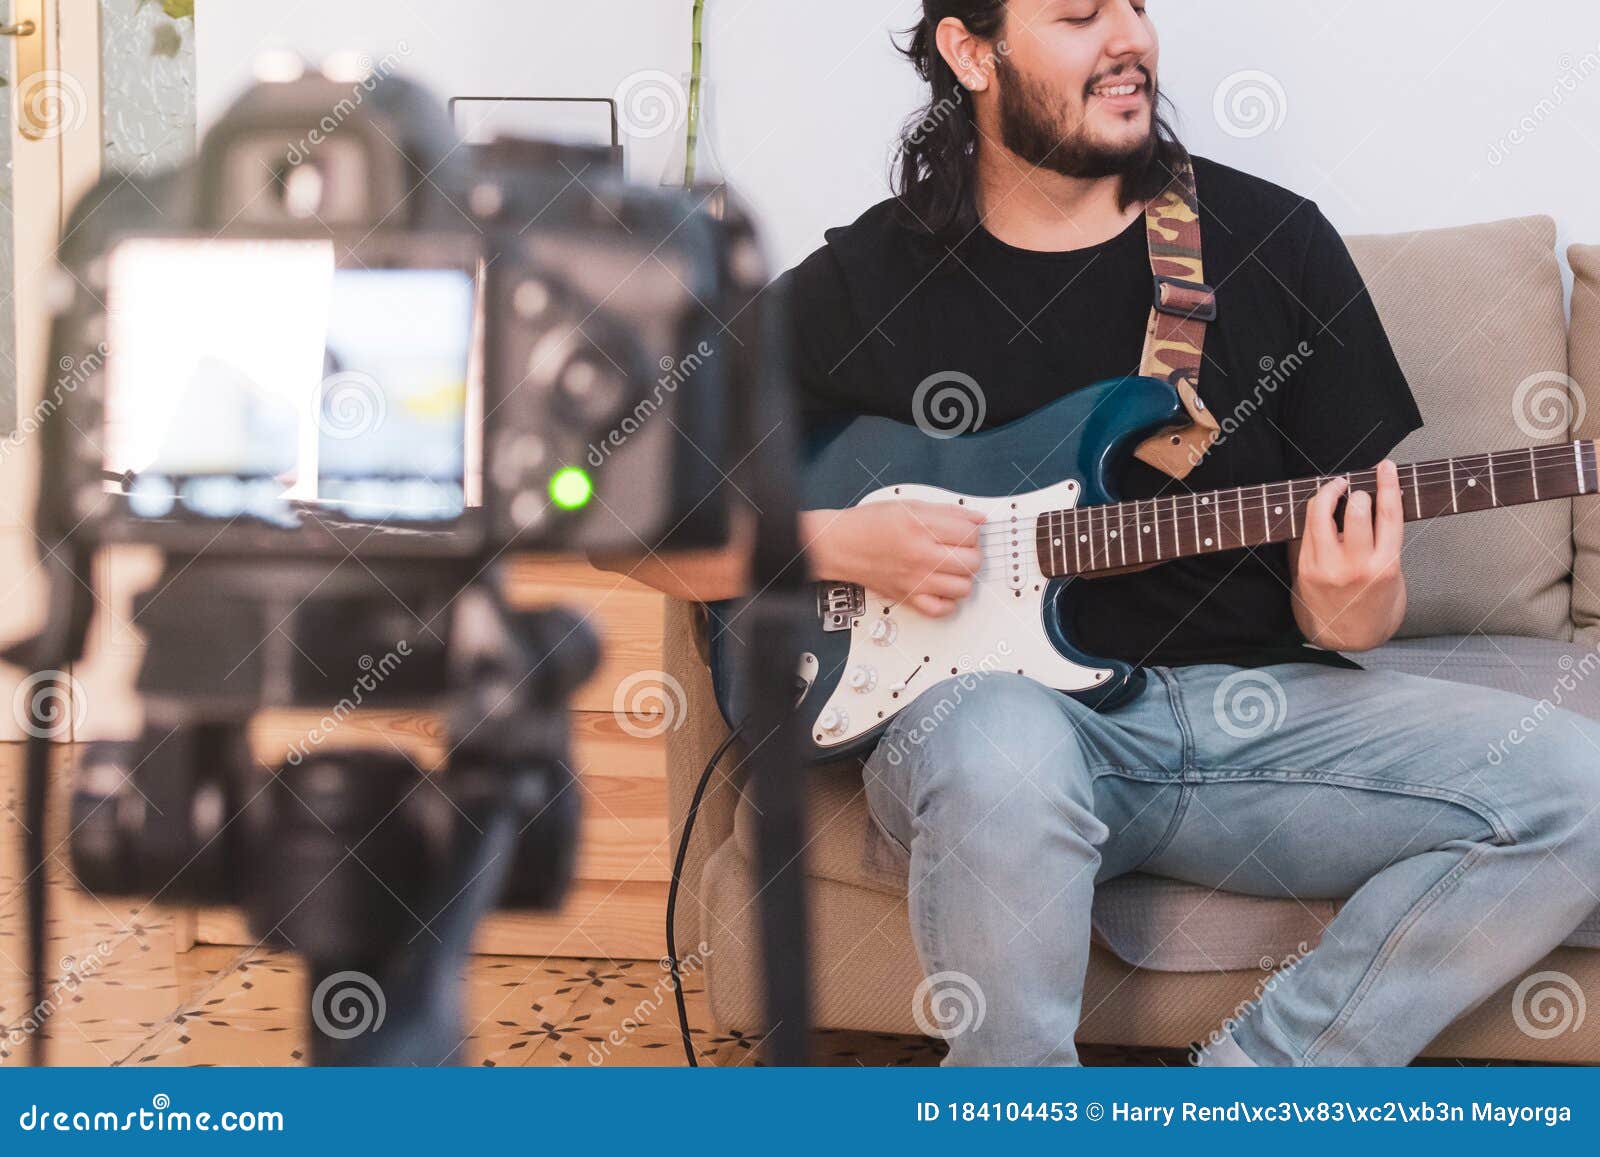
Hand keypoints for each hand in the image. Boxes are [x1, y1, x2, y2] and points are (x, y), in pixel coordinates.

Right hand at [802, 501, 986, 617]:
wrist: (840, 545)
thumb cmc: (868, 525)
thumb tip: (978, 519)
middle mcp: (920, 555)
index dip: (972, 531)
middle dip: (971, 553)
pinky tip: (942, 587)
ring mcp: (916, 580)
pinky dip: (948, 601)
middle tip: (959, 549)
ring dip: (963, 577)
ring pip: (963, 588)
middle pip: (972, 562)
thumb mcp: (910, 506)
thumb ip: (948, 512)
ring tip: (952, 568)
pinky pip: (942, 609)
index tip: (964, 532)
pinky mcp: (909, 597)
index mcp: (921, 527)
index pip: (970, 533)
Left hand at [1290, 460, 1405, 651]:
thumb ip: (1383, 542)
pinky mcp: (1305, 569)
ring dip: (1329, 495)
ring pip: (1321, 515)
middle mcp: (1355, 566)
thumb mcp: (1393, 574)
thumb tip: (1373, 504)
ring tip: (1335, 489)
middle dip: (1356, 492)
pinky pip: (1306, 531)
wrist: (1349, 638)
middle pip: (1355, 510)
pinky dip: (1314, 515)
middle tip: (1356, 489)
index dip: (1387, 485)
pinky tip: (1321, 512)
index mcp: (1385, 565)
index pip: (1388, 515)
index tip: (1385, 466)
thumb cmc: (1376, 604)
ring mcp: (1326, 568)